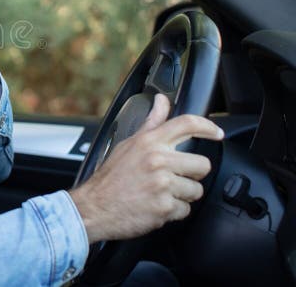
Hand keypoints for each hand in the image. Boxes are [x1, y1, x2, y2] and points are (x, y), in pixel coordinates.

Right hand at [69, 93, 223, 243]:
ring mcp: (162, 184)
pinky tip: (156, 206)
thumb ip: (150, 124)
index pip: (186, 124)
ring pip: (196, 190)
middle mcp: (157, 160)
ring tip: (160, 194)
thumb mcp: (128, 145)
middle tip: (173, 178)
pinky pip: (185, 210)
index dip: (207, 127)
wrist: (95, 207)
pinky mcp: (164, 207)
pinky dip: (173, 212)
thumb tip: (161, 101)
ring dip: (182, 195)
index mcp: (149, 142)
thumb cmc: (110, 178)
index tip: (217, 133)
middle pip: (202, 164)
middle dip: (191, 174)